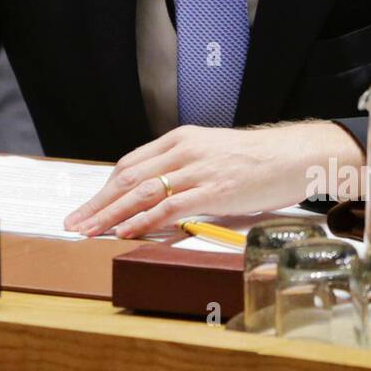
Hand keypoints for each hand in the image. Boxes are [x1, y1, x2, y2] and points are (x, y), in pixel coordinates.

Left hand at [64, 122, 362, 238]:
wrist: (295, 155)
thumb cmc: (256, 160)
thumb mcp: (212, 156)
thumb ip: (184, 172)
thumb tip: (156, 199)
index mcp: (181, 139)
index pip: (131, 164)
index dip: (105, 188)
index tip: (87, 206)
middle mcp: (184, 151)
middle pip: (129, 178)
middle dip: (98, 203)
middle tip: (75, 223)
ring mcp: (198, 169)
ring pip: (142, 192)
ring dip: (111, 214)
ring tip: (90, 231)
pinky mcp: (213, 190)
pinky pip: (169, 207)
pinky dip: (143, 220)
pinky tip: (125, 231)